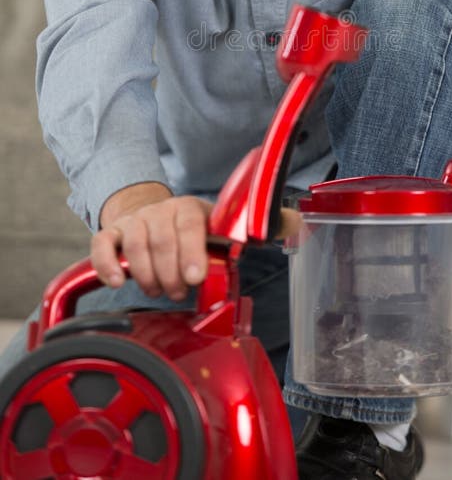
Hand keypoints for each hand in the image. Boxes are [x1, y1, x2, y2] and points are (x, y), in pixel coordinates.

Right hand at [92, 183, 302, 300]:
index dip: (192, 251)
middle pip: (161, 241)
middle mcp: (162, 210)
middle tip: (180, 291)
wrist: (151, 214)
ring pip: (135, 246)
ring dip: (147, 276)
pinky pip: (103, 246)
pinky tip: (117, 282)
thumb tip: (300, 225)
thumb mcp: (226, 227)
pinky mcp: (112, 233)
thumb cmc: (195, 231)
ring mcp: (135, 221)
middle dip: (172, 274)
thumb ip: (263, 227)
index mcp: (192, 208)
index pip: (191, 224)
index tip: (197, 277)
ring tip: (160, 290)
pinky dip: (107, 265)